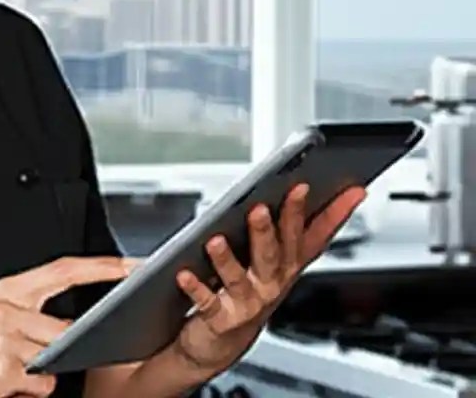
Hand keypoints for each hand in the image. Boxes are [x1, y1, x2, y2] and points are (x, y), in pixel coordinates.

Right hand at [0, 256, 139, 397]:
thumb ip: (27, 316)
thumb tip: (70, 326)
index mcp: (4, 292)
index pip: (64, 269)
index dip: (103, 266)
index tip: (133, 266)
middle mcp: (5, 309)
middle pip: (66, 326)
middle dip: (64, 349)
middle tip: (36, 359)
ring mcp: (5, 338)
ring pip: (57, 358)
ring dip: (41, 374)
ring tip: (9, 376)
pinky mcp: (4, 368)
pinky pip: (43, 384)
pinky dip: (30, 392)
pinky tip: (5, 388)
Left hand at [167, 183, 366, 373]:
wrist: (219, 344)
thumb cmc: (246, 292)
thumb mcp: (276, 262)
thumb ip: (293, 229)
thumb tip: (307, 187)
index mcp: (287, 265)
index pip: (315, 236)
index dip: (334, 215)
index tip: (347, 190)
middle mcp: (272, 284)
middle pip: (274, 253)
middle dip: (268, 231)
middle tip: (259, 208)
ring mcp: (247, 304)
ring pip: (239, 278)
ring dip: (227, 259)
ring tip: (215, 240)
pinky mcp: (221, 319)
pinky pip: (207, 302)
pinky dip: (196, 288)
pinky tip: (183, 273)